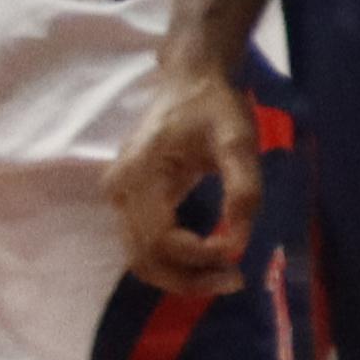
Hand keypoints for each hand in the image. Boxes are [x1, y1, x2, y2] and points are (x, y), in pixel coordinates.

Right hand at [108, 64, 268, 300]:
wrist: (190, 79)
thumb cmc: (215, 106)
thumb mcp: (239, 142)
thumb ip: (242, 192)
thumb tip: (237, 245)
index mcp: (140, 174)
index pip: (161, 239)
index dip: (200, 256)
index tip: (239, 253)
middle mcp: (119, 190)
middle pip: (144, 260)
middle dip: (189, 279)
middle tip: (235, 280)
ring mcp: (118, 197)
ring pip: (141, 259)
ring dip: (181, 277)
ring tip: (225, 274)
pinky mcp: (127, 201)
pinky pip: (144, 246)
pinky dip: (174, 262)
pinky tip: (207, 258)